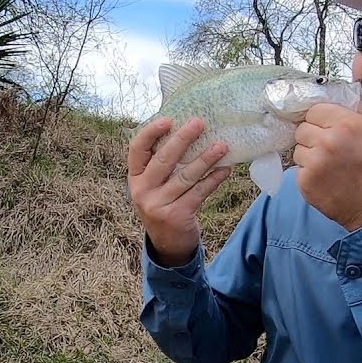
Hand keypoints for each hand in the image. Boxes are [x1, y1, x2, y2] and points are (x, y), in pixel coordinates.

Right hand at [127, 116, 231, 265]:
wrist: (167, 243)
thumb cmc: (164, 203)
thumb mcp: (154, 185)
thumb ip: (161, 164)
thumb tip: (187, 130)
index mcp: (135, 177)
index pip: (137, 149)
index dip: (151, 132)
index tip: (168, 119)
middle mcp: (142, 190)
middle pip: (163, 160)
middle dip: (183, 139)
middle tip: (200, 123)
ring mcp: (158, 204)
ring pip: (185, 176)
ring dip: (206, 159)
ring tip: (222, 146)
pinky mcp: (177, 215)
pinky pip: (199, 192)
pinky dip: (214, 179)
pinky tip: (226, 169)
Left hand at [292, 104, 361, 230]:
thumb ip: (357, 113)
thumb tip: (338, 101)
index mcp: (347, 123)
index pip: (314, 110)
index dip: (321, 120)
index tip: (328, 129)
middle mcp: (328, 140)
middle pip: (302, 129)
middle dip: (313, 137)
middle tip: (330, 150)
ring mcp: (314, 163)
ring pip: (298, 150)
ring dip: (310, 156)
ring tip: (331, 168)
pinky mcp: (306, 183)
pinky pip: (299, 170)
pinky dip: (310, 175)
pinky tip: (328, 181)